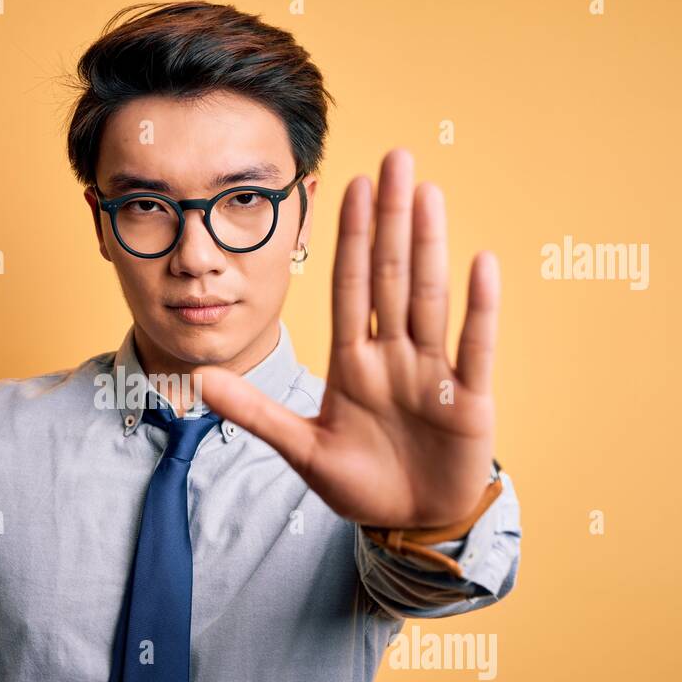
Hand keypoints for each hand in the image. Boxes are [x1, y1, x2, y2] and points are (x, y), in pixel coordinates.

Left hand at [196, 148, 498, 529]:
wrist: (411, 524)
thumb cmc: (360, 484)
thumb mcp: (303, 451)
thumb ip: (257, 414)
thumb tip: (200, 380)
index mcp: (353, 366)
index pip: (349, 289)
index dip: (351, 239)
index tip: (350, 186)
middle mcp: (394, 358)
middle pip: (391, 278)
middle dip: (391, 220)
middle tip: (396, 158)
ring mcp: (433, 375)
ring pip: (429, 299)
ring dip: (429, 247)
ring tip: (428, 193)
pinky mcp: (470, 401)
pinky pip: (475, 347)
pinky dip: (479, 309)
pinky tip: (481, 262)